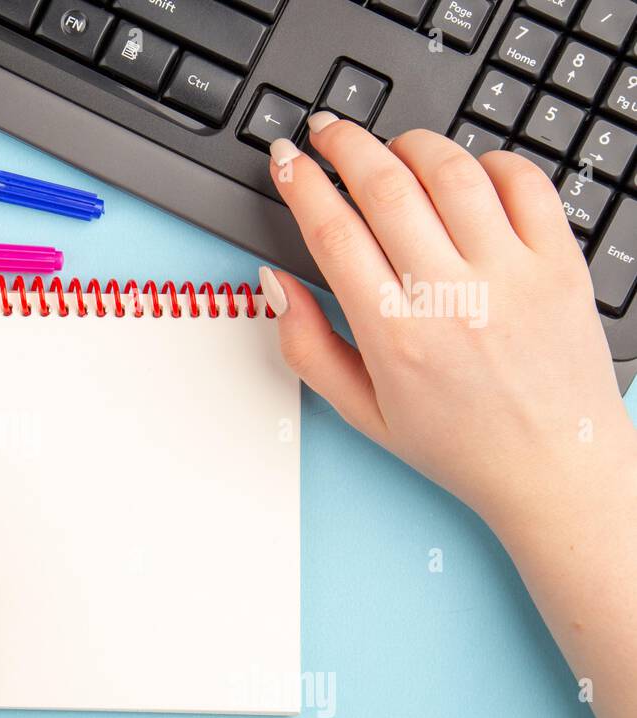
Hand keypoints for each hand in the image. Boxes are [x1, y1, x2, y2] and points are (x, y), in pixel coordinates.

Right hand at [260, 114, 636, 530]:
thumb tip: (274, 286)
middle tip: (327, 132)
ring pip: (452, 170)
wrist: (554, 469)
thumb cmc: (462, 444)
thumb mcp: (362, 411)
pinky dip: (488, 161)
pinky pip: (524, 182)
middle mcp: (452, 298)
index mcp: (395, 335)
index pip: (333, 231)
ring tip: (393, 148)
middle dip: (344, 144)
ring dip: (411, 144)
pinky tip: (466, 173)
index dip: (300, 182)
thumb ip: (306, 347)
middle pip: (385, 185)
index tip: (286, 159)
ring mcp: (512, 275)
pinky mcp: (560, 264)